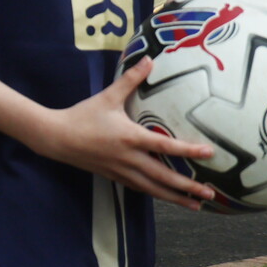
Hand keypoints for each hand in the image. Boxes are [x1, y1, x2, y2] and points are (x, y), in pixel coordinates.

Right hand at [34, 58, 215, 208]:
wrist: (57, 138)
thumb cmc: (83, 116)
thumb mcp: (107, 96)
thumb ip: (130, 79)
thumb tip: (149, 59)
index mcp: (130, 137)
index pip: (165, 145)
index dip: (188, 150)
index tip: (209, 152)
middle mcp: (129, 158)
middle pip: (164, 176)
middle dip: (188, 187)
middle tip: (210, 195)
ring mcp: (121, 171)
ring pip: (153, 189)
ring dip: (176, 198)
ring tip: (196, 206)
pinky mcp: (114, 176)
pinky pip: (140, 188)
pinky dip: (156, 194)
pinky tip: (168, 198)